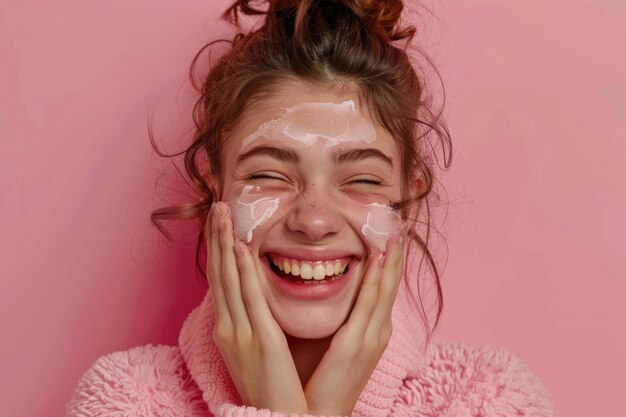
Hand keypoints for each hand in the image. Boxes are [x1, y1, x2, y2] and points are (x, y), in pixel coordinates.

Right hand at [206, 202, 307, 413]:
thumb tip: (256, 295)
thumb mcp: (255, 348)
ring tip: (222, 213)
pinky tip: (237, 247)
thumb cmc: (270, 384)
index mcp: (228, 328)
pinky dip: (240, 271)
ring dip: (223, 243)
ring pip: (227, 279)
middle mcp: (228, 326)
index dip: (216, 249)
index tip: (218, 223)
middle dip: (215, 238)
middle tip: (216, 205)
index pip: (220, 280)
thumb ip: (254, 320)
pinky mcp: (259, 340)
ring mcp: (240, 333)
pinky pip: (248, 299)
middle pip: (218, 273)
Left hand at [303, 226, 407, 416]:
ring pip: (385, 289)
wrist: (322, 414)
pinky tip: (378, 259)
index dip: (392, 260)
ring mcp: (371, 337)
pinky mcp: (356, 344)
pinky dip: (376, 280)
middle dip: (398, 252)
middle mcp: (378, 330)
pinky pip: (368, 304)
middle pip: (391, 284)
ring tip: (396, 231)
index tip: (393, 234)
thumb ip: (344, 320)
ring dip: (391, 258)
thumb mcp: (341, 345)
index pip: (385, 287)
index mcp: (374, 330)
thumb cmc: (326, 380)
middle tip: (402, 223)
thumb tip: (339, 295)